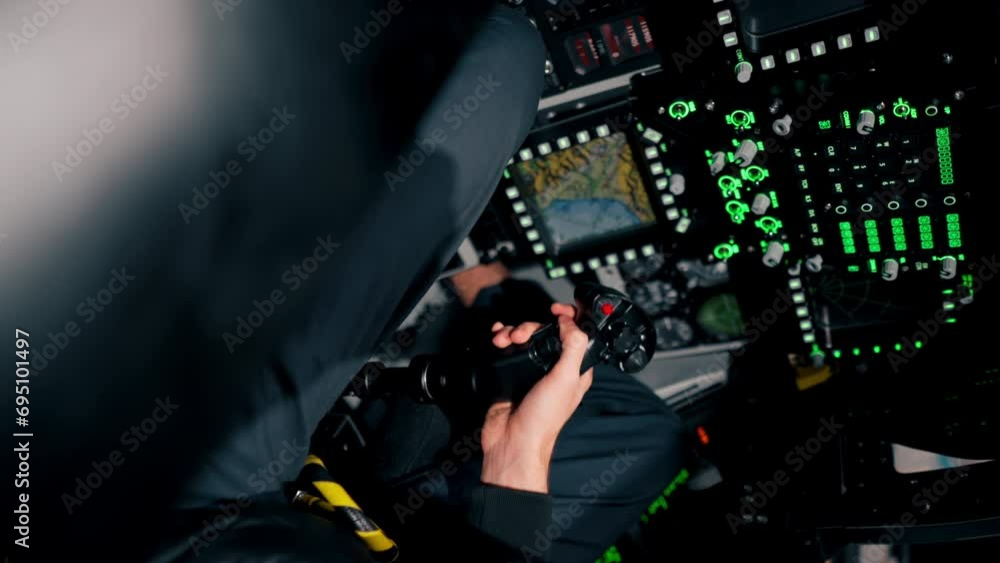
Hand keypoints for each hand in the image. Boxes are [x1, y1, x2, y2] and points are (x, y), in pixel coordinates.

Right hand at [479, 303, 593, 493]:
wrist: (512, 441)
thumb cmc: (542, 419)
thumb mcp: (565, 379)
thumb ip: (573, 346)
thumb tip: (570, 321)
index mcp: (575, 369)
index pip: (577, 334)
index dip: (570, 317)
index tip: (557, 309)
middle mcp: (554, 367)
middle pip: (545, 331)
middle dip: (531, 326)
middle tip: (522, 334)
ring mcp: (532, 370)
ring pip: (524, 337)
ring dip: (512, 331)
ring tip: (504, 339)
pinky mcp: (512, 372)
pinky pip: (507, 347)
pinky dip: (501, 337)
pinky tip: (497, 337)